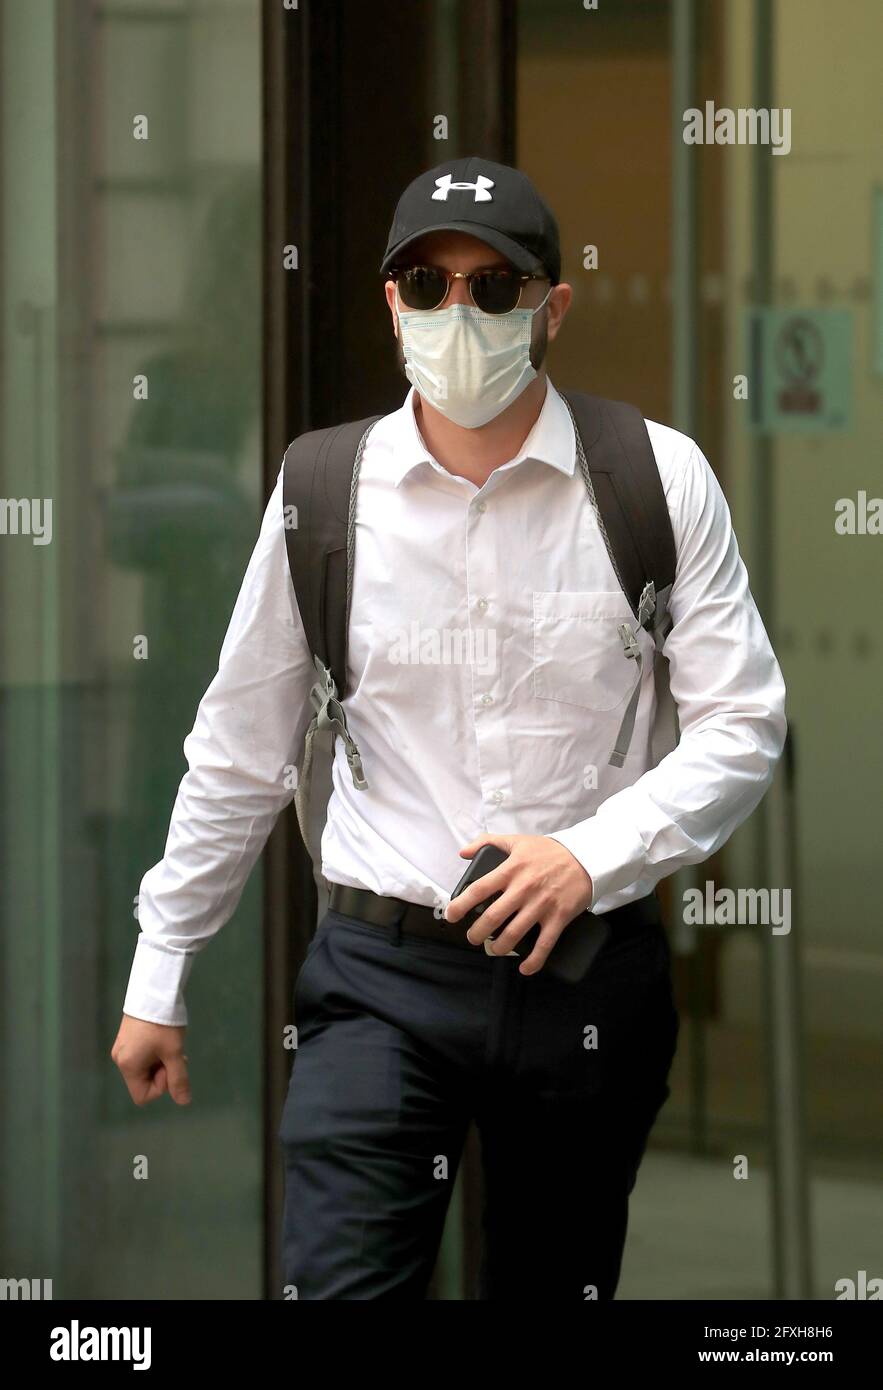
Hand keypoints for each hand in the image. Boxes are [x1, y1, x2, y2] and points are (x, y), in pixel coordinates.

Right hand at [111, 1014, 191, 1105]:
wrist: (154, 991)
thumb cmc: (163, 1024)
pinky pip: (142, 1056)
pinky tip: (163, 1038)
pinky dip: (154, 1053)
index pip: (143, 1097)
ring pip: (144, 1068)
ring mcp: (122, 1048)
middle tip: (174, 1054)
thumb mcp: (174, 1053)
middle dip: (162, 1072)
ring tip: (170, 1044)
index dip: (161, 1086)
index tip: (170, 1066)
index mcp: (128, 1066)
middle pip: (144, 1082)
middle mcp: (120, 1059)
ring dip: (160, 1062)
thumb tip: (184, 1102)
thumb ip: (178, 1079)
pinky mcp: (127, 1038)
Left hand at [444, 833, 592, 974]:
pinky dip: (533, 960)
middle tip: (472, 937)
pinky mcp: (558, 917)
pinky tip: (525, 967)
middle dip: (477, 932)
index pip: (479, 889)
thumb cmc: (549, 851)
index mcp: (511, 870)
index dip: (461, 904)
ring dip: (499, 947)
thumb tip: (463, 852)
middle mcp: (523, 889)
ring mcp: (541, 905)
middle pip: (492, 917)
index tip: (451, 915)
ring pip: (514, 933)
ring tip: (492, 949)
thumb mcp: (517, 841)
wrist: (585, 857)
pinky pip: (544, 944)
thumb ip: (488, 842)